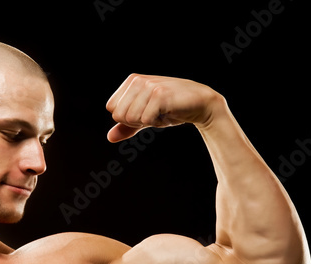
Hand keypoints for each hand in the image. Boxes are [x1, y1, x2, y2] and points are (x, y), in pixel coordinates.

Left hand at [105, 74, 223, 142]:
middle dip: (137, 121)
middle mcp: (137, 80)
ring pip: (130, 118)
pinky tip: (169, 113)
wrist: (200, 104)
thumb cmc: (173, 108)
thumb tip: (110, 137)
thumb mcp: (147, 116)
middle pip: (119, 115)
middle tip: (156, 113)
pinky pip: (145, 120)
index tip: (147, 112)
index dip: (129, 118)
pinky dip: (157, 122)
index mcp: (131, 81)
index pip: (112, 108)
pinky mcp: (159, 95)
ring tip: (163, 112)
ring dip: (148, 122)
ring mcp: (148, 86)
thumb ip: (127, 126)